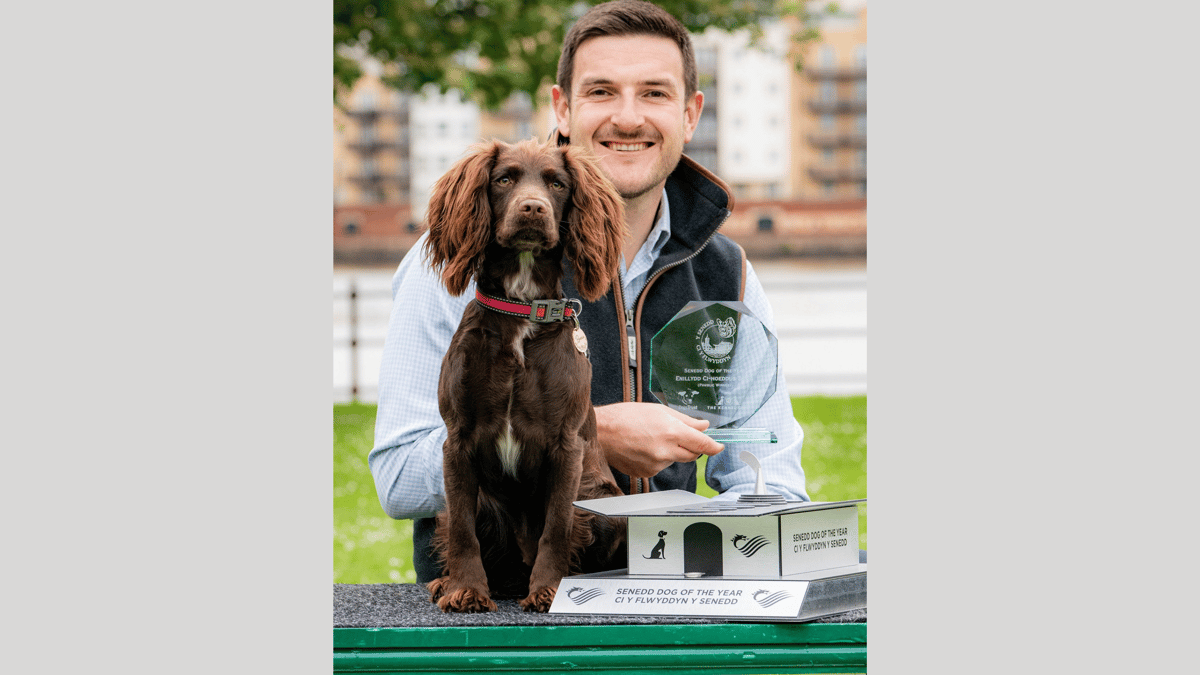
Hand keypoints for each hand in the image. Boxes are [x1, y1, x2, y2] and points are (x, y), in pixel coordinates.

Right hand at [593, 402, 723, 479]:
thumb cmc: (625, 417)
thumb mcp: (659, 410)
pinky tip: (644, 448)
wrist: (601, 432)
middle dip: (691, 446)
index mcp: (671, 432)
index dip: (714, 446)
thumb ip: (685, 420)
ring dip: (671, 451)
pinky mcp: (647, 473)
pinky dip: (657, 458)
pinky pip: (661, 467)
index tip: (719, 446)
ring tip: (651, 438)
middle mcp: (666, 451)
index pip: (703, 444)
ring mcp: (656, 464)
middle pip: (692, 454)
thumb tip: (703, 425)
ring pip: (675, 460)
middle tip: (678, 435)